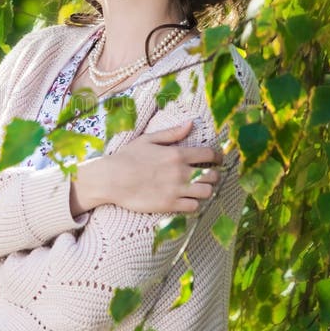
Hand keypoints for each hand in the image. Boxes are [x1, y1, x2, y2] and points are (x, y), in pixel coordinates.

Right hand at [103, 121, 221, 213]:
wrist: (111, 179)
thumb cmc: (127, 157)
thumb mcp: (148, 139)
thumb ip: (172, 133)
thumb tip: (191, 124)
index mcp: (177, 154)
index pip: (209, 154)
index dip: (218, 156)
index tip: (218, 159)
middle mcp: (180, 172)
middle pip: (212, 175)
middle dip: (214, 174)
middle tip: (210, 175)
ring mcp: (176, 190)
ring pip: (206, 192)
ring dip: (206, 189)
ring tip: (200, 188)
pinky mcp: (169, 205)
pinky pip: (193, 207)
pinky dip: (195, 203)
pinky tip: (189, 199)